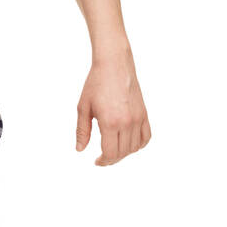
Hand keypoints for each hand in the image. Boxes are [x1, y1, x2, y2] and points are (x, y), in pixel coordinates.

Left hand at [76, 50, 150, 165]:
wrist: (114, 65)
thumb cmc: (96, 84)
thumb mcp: (83, 107)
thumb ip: (82, 131)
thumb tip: (80, 150)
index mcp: (110, 122)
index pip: (110, 152)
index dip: (103, 161)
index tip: (97, 161)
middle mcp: (127, 122)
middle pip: (123, 152)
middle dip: (112, 159)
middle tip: (102, 158)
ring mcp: (138, 118)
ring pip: (135, 147)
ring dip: (124, 153)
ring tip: (113, 151)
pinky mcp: (144, 114)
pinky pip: (146, 136)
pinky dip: (139, 145)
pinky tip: (129, 145)